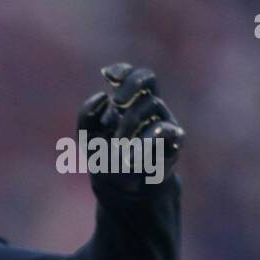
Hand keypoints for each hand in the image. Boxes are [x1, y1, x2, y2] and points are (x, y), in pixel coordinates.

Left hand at [77, 63, 184, 182]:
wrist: (121, 188)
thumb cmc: (105, 157)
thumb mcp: (87, 137)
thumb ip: (87, 115)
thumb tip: (103, 96)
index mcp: (128, 102)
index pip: (131, 75)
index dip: (123, 71)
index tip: (107, 76)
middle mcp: (148, 106)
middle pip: (147, 78)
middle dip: (130, 85)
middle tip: (117, 102)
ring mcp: (163, 120)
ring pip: (151, 104)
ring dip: (129, 123)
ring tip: (117, 144)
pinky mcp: (173, 140)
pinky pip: (164, 130)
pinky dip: (145, 141)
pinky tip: (131, 156)